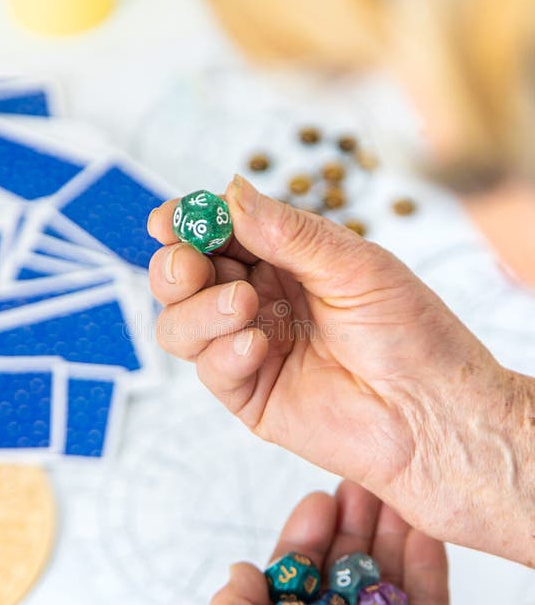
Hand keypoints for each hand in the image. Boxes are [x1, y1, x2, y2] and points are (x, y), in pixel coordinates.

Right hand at [148, 177, 533, 564]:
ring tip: (245, 303)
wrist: (434, 412)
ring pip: (180, 324)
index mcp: (284, 262)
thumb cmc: (410, 333)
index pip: (218, 234)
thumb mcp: (355, 265)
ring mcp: (249, 349)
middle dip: (177, 265)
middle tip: (192, 262)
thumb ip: (289, 232)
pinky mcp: (249, 396)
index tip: (171, 217)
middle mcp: (259, 302)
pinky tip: (257, 346)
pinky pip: (209, 369)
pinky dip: (223, 352)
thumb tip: (231, 192)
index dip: (188, 223)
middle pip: (184, 278)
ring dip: (198, 308)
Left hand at [200, 481, 449, 604]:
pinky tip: (416, 522)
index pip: (301, 583)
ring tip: (385, 492)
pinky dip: (424, 554)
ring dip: (386, 530)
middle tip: (356, 488)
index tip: (317, 504)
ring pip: (385, 576)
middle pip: (345, 572)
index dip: (306, 541)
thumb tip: (243, 572)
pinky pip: (426, 594)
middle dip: (350, 526)